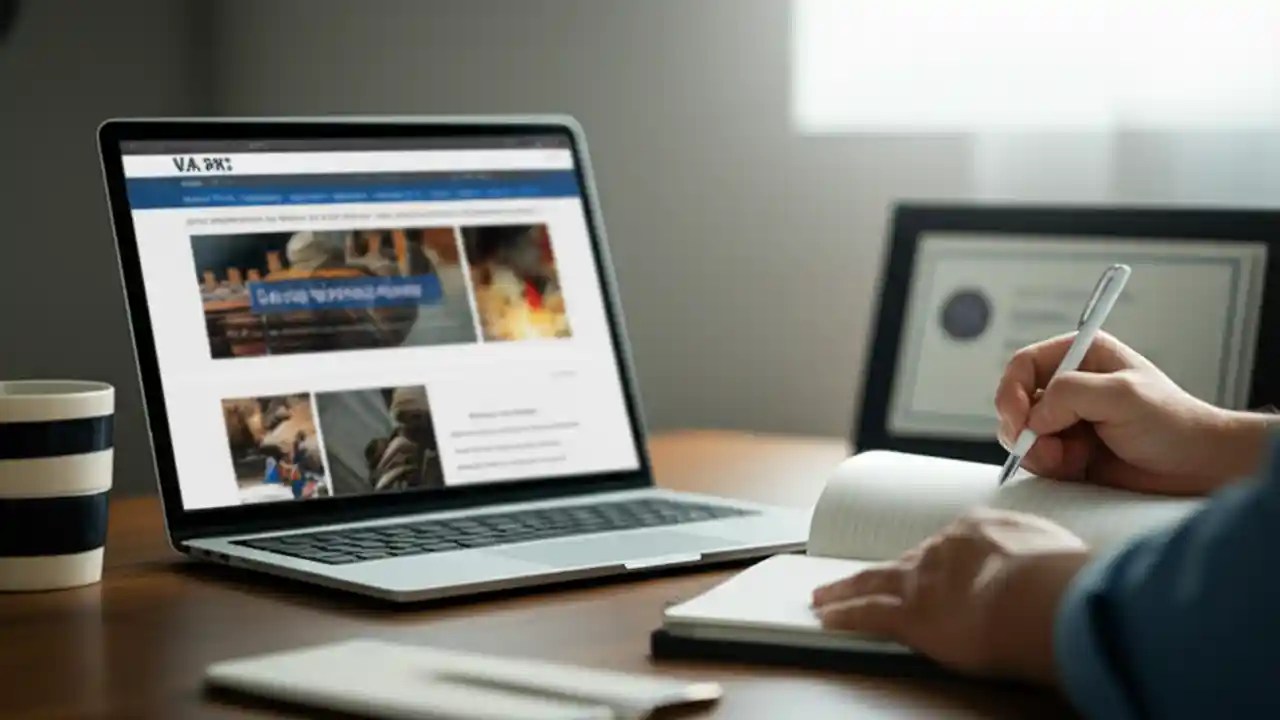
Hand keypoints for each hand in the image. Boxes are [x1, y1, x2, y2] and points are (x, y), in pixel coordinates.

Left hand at [811, 509, 1089, 683]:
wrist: (1042, 595)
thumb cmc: (1066, 581)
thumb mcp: (1066, 555)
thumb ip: (1054, 560)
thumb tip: (1068, 571)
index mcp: (983, 530)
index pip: (951, 545)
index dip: (939, 562)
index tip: (934, 569)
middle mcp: (944, 547)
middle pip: (905, 560)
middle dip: (885, 572)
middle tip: (861, 577)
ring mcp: (922, 578)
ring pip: (874, 581)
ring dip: (846, 589)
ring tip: (825, 595)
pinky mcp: (909, 613)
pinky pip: (865, 612)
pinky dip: (843, 614)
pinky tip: (826, 616)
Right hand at [995, 332, 1269, 494]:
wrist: (1197, 467)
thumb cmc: (1172, 423)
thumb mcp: (1122, 395)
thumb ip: (1070, 394)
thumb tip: (1033, 417)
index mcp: (1082, 356)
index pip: (1023, 365)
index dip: (1012, 391)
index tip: (1018, 420)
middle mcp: (1070, 386)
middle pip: (1015, 402)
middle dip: (1023, 428)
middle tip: (1043, 448)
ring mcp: (1067, 421)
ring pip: (1021, 434)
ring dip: (1037, 451)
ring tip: (1071, 459)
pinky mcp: (1068, 451)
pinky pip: (1036, 458)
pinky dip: (1048, 466)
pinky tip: (1077, 467)